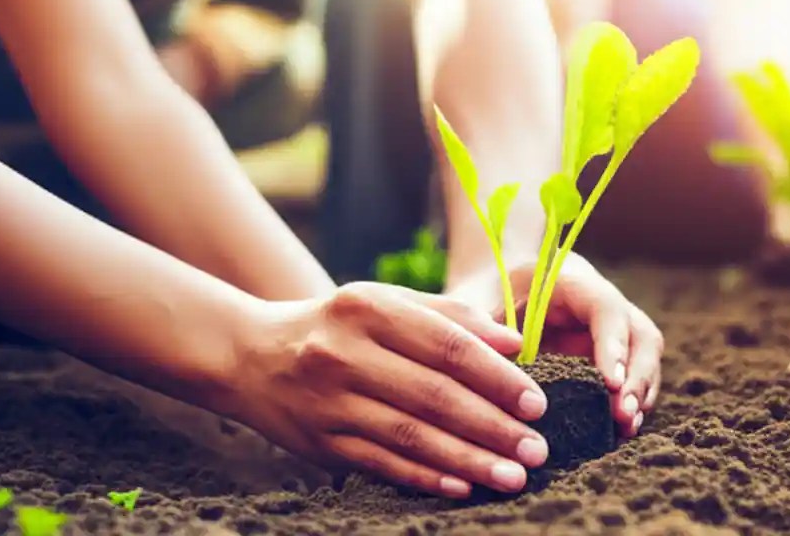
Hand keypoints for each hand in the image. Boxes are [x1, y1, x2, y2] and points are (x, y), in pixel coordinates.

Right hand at [226, 283, 551, 497]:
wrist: (253, 357)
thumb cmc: (340, 326)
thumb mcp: (388, 302)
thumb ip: (451, 317)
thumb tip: (516, 343)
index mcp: (369, 308)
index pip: (447, 345)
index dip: (496, 377)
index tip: (536, 402)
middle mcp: (344, 353)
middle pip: (434, 395)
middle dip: (493, 426)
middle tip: (536, 449)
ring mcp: (329, 401)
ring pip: (411, 436)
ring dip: (469, 460)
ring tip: (513, 475)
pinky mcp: (320, 442)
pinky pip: (383, 463)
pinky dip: (426, 476)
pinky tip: (463, 486)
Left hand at [449, 253, 662, 437]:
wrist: (490, 291)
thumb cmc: (482, 294)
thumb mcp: (474, 302)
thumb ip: (484, 327)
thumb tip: (510, 353)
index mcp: (570, 281)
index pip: (606, 307)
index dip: (613, 344)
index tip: (610, 383)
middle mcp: (599, 304)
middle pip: (640, 333)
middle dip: (637, 375)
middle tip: (623, 415)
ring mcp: (608, 331)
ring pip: (645, 356)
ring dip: (640, 392)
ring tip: (625, 427)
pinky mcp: (606, 356)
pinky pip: (631, 377)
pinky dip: (630, 402)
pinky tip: (620, 430)